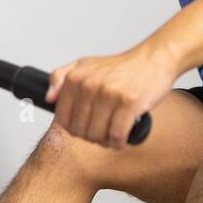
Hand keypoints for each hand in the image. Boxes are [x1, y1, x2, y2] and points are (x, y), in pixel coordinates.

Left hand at [46, 45, 178, 147]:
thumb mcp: (85, 64)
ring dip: (105, 142)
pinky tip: (122, 139)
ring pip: (97, 136)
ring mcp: (108, 94)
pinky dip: (119, 143)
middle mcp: (89, 85)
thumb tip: (49, 98)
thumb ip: (60, 77)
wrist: (153, 59)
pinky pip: (116, 136)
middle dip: (91, 137)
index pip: (63, 119)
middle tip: (102, 132)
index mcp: (75, 78)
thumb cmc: (120, 67)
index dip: (74, 129)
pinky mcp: (129, 102)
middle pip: (79, 130)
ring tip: (113, 135)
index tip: (86, 127)